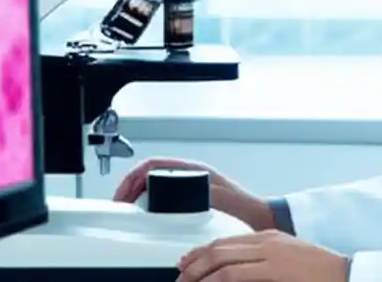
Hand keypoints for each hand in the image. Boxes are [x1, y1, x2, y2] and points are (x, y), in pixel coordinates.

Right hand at [112, 158, 276, 231]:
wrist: (260, 216)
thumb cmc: (242, 206)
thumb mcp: (215, 196)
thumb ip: (193, 191)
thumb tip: (168, 189)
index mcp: (192, 168)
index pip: (152, 164)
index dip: (133, 176)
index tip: (124, 192)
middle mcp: (190, 173)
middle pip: (150, 172)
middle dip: (131, 184)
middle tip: (121, 201)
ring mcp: (190, 183)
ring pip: (154, 181)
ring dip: (138, 191)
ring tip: (129, 205)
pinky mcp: (193, 196)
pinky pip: (163, 193)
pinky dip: (149, 199)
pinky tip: (146, 210)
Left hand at [177, 230, 349, 281]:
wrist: (347, 275)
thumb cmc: (321, 273)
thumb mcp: (289, 260)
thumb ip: (265, 262)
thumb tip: (240, 273)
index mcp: (269, 238)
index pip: (226, 241)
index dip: (202, 251)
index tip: (187, 262)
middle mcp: (266, 242)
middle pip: (218, 248)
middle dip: (193, 262)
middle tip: (180, 276)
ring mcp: (269, 256)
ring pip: (221, 261)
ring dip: (198, 274)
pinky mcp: (273, 272)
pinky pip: (234, 276)